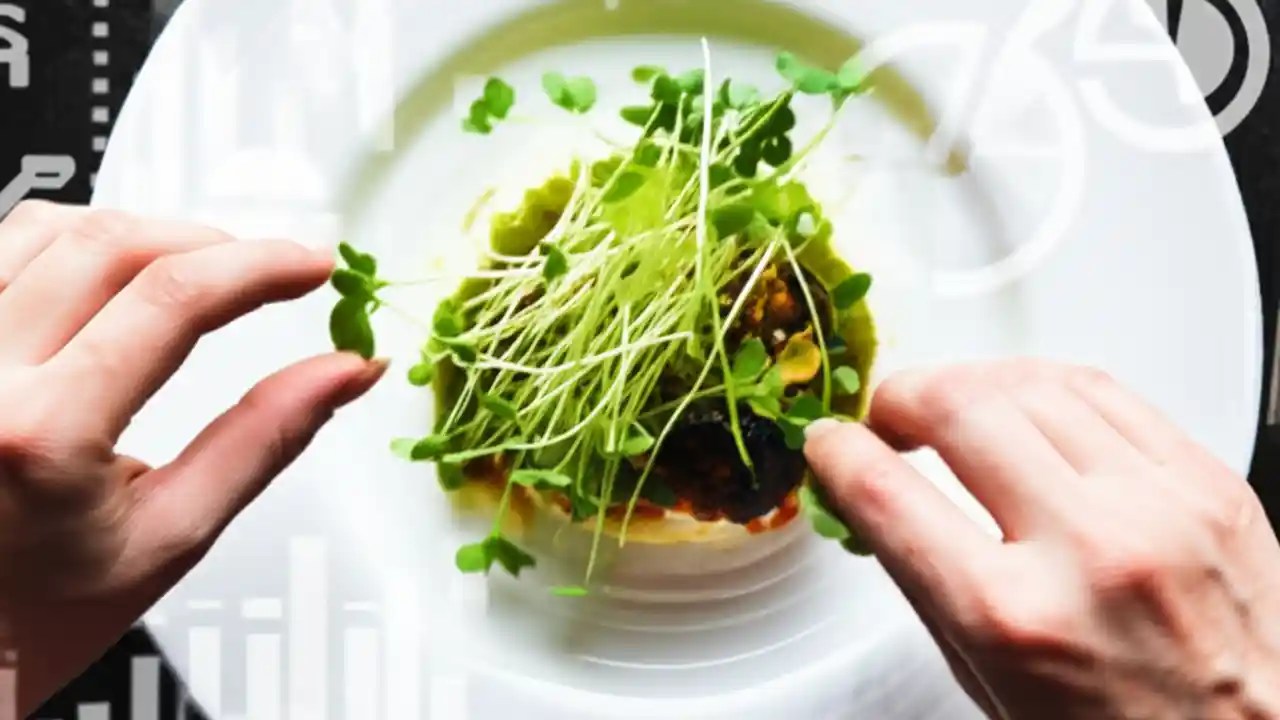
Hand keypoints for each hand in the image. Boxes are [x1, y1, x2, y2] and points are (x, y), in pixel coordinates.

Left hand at [0, 201, 385, 714]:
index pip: (171, 301)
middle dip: (208, 242)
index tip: (309, 265)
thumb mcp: (172, 535)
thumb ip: (266, 439)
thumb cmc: (39, 612)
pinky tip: (108, 271)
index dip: (259, 266)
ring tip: (193, 264)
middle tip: (264, 267)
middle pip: (109, 244)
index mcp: (42, 434)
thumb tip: (344, 372)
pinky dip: (67, 242)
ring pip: (43, 227)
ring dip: (138, 231)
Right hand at [805, 360, 1279, 718]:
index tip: (830, 443)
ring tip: (952, 405)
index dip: (838, 452)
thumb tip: (874, 503)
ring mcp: (1158, 506)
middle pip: (958, 408)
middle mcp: (1088, 551)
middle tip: (888, 418)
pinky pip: (1106, 389)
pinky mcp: (1208, 482)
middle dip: (901, 397)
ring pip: (1030, 383)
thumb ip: (926, 583)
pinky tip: (1023, 399)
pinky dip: (1044, 383)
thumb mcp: (988, 684)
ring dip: (969, 382)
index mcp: (1012, 618)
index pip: (886, 493)